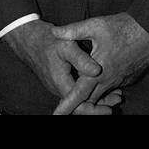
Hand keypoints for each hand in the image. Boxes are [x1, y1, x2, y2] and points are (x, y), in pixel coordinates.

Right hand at [3, 20, 122, 113]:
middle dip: (100, 105)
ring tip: (116, 94)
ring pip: (80, 99)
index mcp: (61, 84)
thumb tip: (98, 71)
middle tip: (118, 99)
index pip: (79, 107)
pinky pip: (76, 91)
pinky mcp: (62, 80)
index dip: (95, 110)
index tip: (110, 109)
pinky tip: (104, 85)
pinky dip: (91, 91)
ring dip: (97, 98)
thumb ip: (81, 59)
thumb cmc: (49, 41)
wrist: (30, 38)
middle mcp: (60, 89)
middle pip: (81, 106)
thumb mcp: (66, 45)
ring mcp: (60, 86)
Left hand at [49, 13, 148, 114]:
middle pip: (90, 100)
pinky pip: (113, 88)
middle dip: (78, 105)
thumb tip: (54, 32)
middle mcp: (109, 81)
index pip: (78, 95)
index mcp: (98, 72)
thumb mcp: (95, 26)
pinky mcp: (129, 79)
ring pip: (102, 95)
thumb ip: (73, 31)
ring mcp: (120, 81)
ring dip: (92, 96)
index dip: (66, 106)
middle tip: (65, 106)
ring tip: (81, 95)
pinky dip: (104, 88)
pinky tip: (100, 78)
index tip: (56, 115)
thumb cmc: (122, 27)